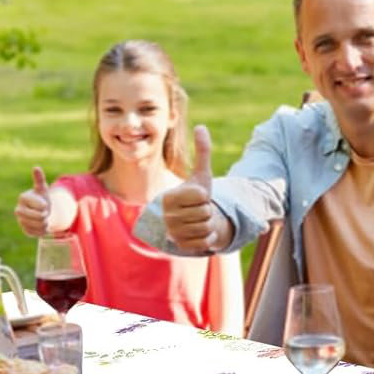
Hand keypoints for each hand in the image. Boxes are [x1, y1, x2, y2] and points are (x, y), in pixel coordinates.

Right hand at [14, 166, 52, 237]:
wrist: (42, 210)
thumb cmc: (42, 197)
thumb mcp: (42, 188)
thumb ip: (39, 179)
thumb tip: (36, 167)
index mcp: (23, 197)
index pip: (40, 206)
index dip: (46, 206)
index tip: (44, 203)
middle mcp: (18, 209)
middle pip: (39, 217)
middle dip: (46, 215)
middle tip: (44, 211)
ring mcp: (20, 220)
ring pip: (38, 225)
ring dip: (45, 223)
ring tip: (43, 218)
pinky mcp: (24, 229)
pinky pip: (36, 233)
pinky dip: (42, 230)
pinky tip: (41, 225)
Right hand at [161, 125, 227, 252]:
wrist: (191, 220)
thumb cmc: (196, 196)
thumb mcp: (201, 175)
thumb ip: (202, 151)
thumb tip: (201, 126)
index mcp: (168, 197)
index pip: (201, 196)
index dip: (205, 196)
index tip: (197, 197)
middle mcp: (166, 216)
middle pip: (205, 213)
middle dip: (207, 211)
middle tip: (197, 210)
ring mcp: (171, 233)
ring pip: (206, 227)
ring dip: (207, 224)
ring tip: (197, 221)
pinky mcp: (180, 247)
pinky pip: (205, 241)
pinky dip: (207, 237)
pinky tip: (198, 233)